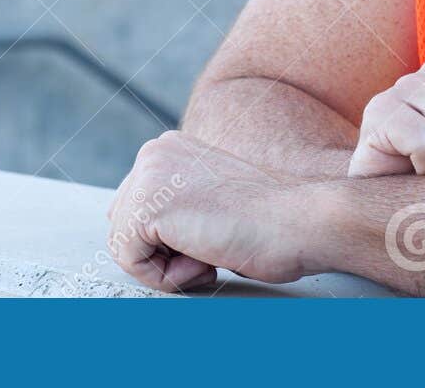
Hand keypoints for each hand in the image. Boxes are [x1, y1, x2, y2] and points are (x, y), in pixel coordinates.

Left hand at [106, 131, 308, 292]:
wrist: (300, 220)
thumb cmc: (270, 221)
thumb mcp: (211, 202)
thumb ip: (177, 207)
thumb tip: (147, 236)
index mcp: (170, 148)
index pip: (134, 210)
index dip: (168, 242)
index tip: (209, 237)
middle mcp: (154, 152)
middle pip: (123, 225)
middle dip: (161, 252)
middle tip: (209, 248)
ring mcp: (149, 174)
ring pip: (123, 244)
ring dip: (166, 266)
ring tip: (208, 252)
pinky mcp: (148, 204)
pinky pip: (128, 259)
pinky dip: (164, 277)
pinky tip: (203, 258)